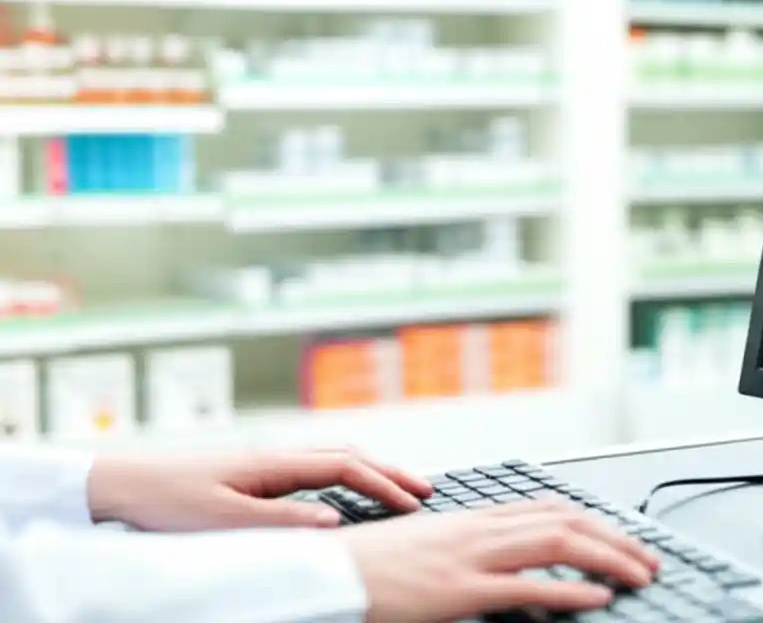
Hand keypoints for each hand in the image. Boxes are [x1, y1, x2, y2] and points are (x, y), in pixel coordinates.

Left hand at [87, 449, 431, 531]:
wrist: (123, 481)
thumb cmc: (168, 500)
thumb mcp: (226, 520)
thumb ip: (284, 520)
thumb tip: (335, 521)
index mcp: (275, 462)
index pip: (347, 468)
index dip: (384, 486)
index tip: (414, 505)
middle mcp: (276, 453)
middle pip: (349, 454)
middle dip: (391, 470)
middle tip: (426, 489)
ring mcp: (267, 458)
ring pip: (334, 455)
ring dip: (372, 468)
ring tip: (398, 485)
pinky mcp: (256, 468)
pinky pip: (316, 463)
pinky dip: (347, 471)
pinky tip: (348, 485)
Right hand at [340, 500, 660, 622]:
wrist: (325, 573)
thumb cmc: (370, 566)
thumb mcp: (429, 549)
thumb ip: (469, 549)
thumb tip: (505, 566)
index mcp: (473, 519)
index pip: (550, 508)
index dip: (595, 520)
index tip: (623, 536)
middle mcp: (479, 530)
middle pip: (566, 521)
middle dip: (616, 538)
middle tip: (649, 559)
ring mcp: (471, 558)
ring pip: (557, 545)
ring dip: (609, 558)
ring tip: (640, 575)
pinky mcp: (459, 591)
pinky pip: (527, 588)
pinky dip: (569, 591)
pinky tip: (598, 597)